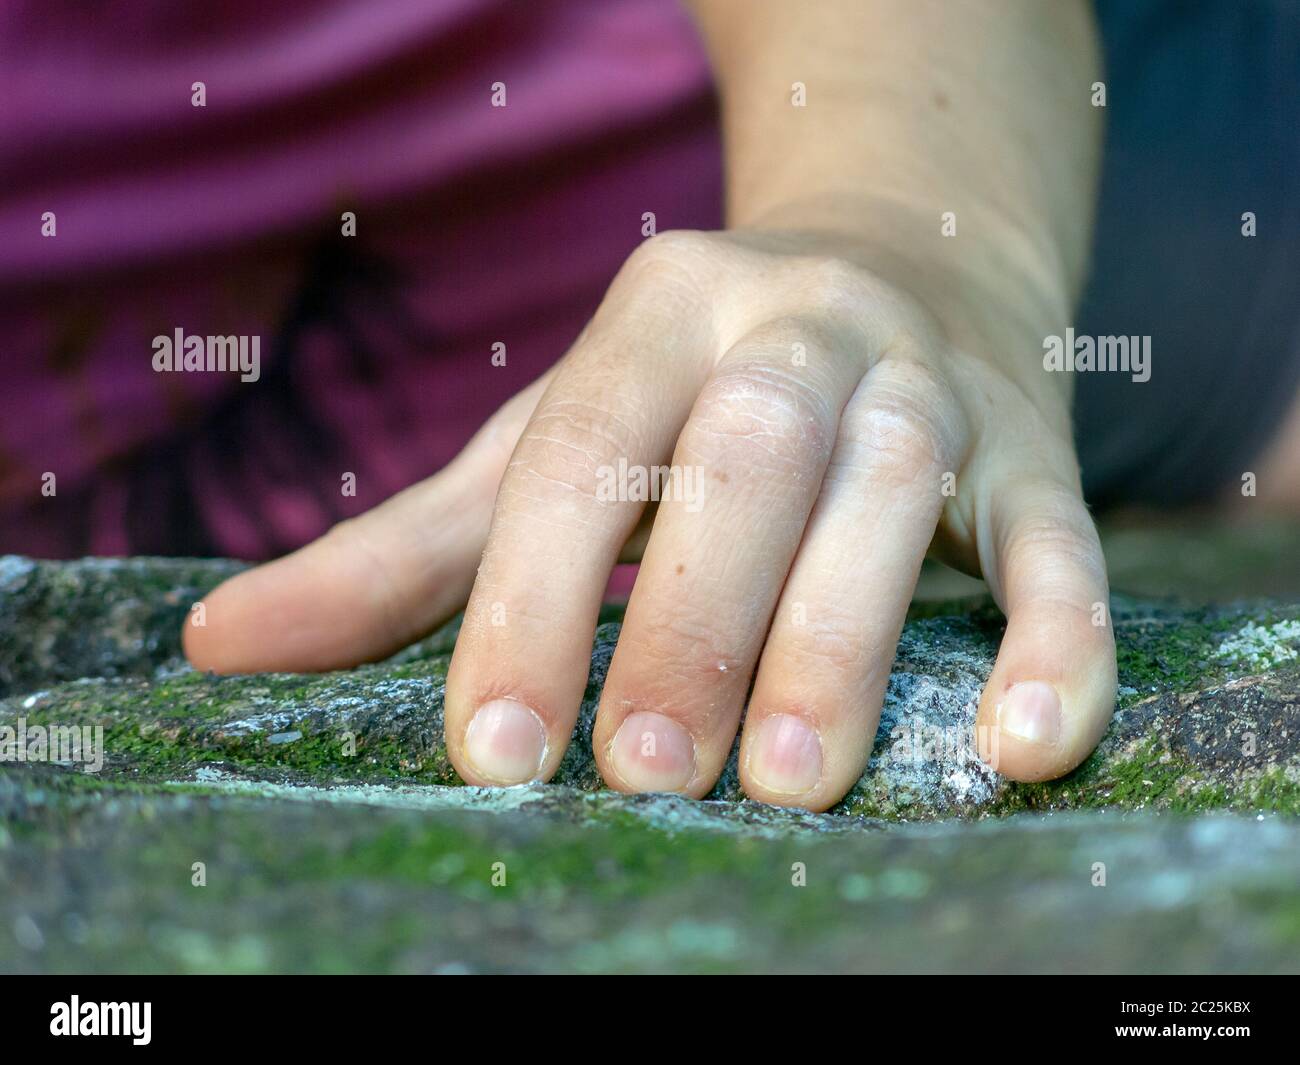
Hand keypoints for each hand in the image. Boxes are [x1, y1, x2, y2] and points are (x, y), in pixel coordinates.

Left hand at [185, 228, 1116, 810]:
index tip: (499, 753)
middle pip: (744, 458)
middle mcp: (797, 329)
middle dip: (692, 619)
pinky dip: (1054, 641)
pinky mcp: (1037, 450)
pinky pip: (1062, 543)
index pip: (583, 454)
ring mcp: (929, 383)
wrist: (908, 258)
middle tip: (645, 776)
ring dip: (840, 634)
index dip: (532, 600)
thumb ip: (405, 548)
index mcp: (659, 315)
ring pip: (893, 492)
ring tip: (787, 785)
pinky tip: (1022, 748)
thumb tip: (221, 646)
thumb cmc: (695, 388)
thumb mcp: (552, 438)